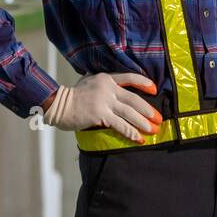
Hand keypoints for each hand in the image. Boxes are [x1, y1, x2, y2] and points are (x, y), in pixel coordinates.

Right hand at [43, 71, 162, 141]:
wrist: (58, 104)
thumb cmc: (73, 95)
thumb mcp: (89, 81)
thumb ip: (104, 84)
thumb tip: (118, 90)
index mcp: (106, 78)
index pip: (130, 77)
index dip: (143, 83)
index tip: (154, 90)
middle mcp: (108, 88)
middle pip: (133, 99)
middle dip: (148, 110)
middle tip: (159, 118)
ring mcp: (104, 102)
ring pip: (129, 113)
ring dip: (143, 123)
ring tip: (153, 130)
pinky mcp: (100, 115)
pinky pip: (120, 125)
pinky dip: (131, 132)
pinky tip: (138, 138)